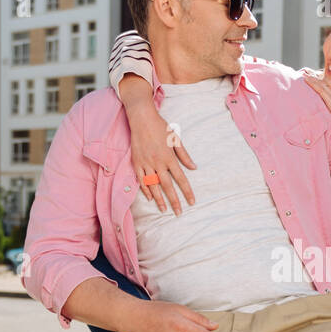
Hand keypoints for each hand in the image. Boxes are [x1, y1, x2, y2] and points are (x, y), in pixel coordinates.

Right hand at [122, 76, 196, 214]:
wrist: (141, 118)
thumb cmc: (161, 127)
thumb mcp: (176, 139)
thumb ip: (184, 155)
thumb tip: (194, 167)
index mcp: (169, 157)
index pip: (181, 179)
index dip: (187, 192)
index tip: (191, 202)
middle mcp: (158, 162)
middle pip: (168, 186)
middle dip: (174, 201)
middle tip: (178, 213)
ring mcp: (146, 163)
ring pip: (153, 185)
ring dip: (159, 199)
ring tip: (164, 210)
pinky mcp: (136, 162)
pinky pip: (141, 179)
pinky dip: (145, 189)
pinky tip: (150, 197)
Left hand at [301, 68, 330, 139]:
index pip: (329, 89)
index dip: (321, 83)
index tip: (313, 78)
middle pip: (325, 84)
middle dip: (316, 77)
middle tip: (306, 71)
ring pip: (322, 84)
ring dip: (312, 77)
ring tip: (304, 71)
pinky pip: (320, 89)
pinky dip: (313, 83)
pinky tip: (306, 79)